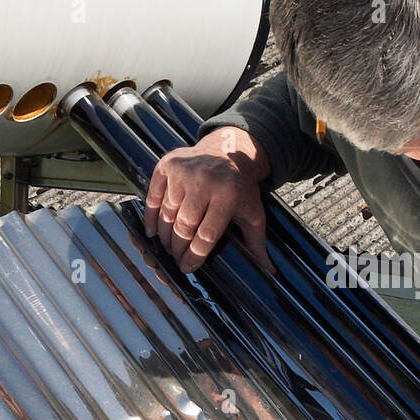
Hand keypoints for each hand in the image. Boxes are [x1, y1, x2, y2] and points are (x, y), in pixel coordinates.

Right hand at [143, 127, 273, 274]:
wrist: (229, 148)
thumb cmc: (240, 187)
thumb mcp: (253, 211)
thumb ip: (257, 243)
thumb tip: (269, 271)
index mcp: (228, 195)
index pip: (207, 234)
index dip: (194, 255)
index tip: (187, 268)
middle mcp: (205, 182)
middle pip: (184, 226)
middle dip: (177, 249)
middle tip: (175, 260)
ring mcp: (184, 172)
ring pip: (168, 214)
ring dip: (164, 236)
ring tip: (167, 248)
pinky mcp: (168, 166)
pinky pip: (153, 197)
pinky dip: (150, 216)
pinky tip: (152, 231)